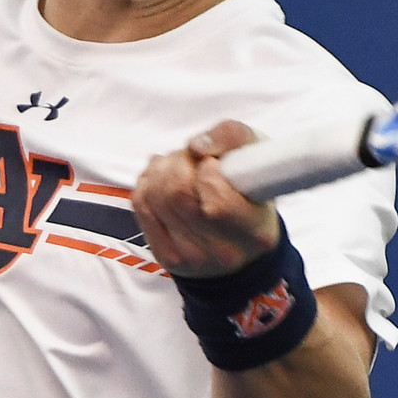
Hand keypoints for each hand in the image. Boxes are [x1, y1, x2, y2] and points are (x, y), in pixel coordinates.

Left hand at [131, 120, 280, 277]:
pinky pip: (141, 206)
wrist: (239, 238)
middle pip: (178, 194)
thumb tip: (195, 147)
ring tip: (178, 166)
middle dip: (179, 162)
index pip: (218, 204)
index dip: (208, 170)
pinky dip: (146, 183)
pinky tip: (162, 180)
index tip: (213, 162)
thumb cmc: (249, 188)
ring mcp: (192, 260)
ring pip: (155, 197)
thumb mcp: (256, 153)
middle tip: (191, 157)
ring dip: (161, 169)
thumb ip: (232, 137)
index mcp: (256, 233)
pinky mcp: (166, 257)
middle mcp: (225, 254)